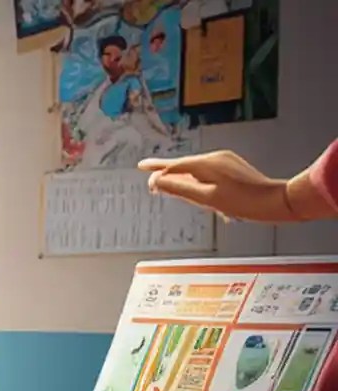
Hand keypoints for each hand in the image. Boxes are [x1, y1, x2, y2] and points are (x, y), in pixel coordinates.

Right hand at [138, 151, 290, 222]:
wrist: (274, 201)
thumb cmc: (243, 202)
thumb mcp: (206, 199)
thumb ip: (180, 189)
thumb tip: (158, 182)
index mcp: (207, 164)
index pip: (175, 166)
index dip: (158, 171)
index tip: (145, 174)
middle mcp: (215, 158)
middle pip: (184, 164)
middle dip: (166, 169)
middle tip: (146, 169)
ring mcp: (225, 161)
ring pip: (195, 168)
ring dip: (181, 176)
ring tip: (167, 182)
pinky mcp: (231, 168)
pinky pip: (206, 171)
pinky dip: (195, 178)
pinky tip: (193, 186)